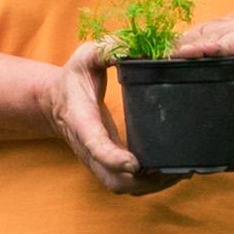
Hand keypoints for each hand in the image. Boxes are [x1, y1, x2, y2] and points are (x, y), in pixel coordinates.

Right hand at [45, 41, 184, 197]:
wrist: (53, 101)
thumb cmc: (73, 77)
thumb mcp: (87, 56)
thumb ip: (107, 50)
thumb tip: (133, 46)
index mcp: (81, 120)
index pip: (95, 145)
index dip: (113, 158)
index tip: (135, 164)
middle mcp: (88, 147)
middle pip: (112, 179)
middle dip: (143, 182)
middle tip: (175, 169)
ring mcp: (96, 160)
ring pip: (121, 187)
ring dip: (151, 186)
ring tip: (180, 172)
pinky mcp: (106, 165)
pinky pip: (126, 185)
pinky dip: (148, 185)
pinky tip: (170, 173)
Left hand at [168, 4, 233, 65]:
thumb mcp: (226, 37)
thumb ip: (202, 45)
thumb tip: (166, 55)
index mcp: (221, 28)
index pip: (197, 35)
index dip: (181, 43)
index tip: (165, 53)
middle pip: (214, 36)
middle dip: (198, 46)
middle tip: (181, 53)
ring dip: (226, 44)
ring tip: (212, 50)